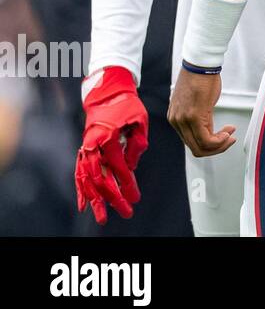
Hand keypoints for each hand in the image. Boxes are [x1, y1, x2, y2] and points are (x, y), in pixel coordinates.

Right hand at [76, 66, 147, 223]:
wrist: (107, 92)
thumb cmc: (127, 105)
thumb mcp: (140, 121)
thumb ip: (137, 145)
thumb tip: (131, 167)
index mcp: (108, 137)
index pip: (118, 167)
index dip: (127, 185)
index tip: (135, 198)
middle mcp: (93, 145)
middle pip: (100, 178)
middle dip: (112, 198)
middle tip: (125, 212)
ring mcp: (86, 148)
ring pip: (87, 179)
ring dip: (95, 199)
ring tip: (102, 216)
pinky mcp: (84, 150)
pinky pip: (80, 173)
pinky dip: (81, 190)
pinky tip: (84, 205)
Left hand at [167, 68, 235, 158]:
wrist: (200, 64)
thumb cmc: (201, 78)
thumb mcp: (197, 103)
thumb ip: (199, 117)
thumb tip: (209, 128)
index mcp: (175, 119)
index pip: (191, 142)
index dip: (210, 144)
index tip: (224, 135)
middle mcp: (176, 122)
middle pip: (195, 148)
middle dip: (216, 148)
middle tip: (229, 139)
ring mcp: (183, 120)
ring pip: (201, 147)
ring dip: (219, 145)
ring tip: (230, 136)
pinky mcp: (193, 116)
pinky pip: (206, 139)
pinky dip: (219, 141)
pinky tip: (227, 133)